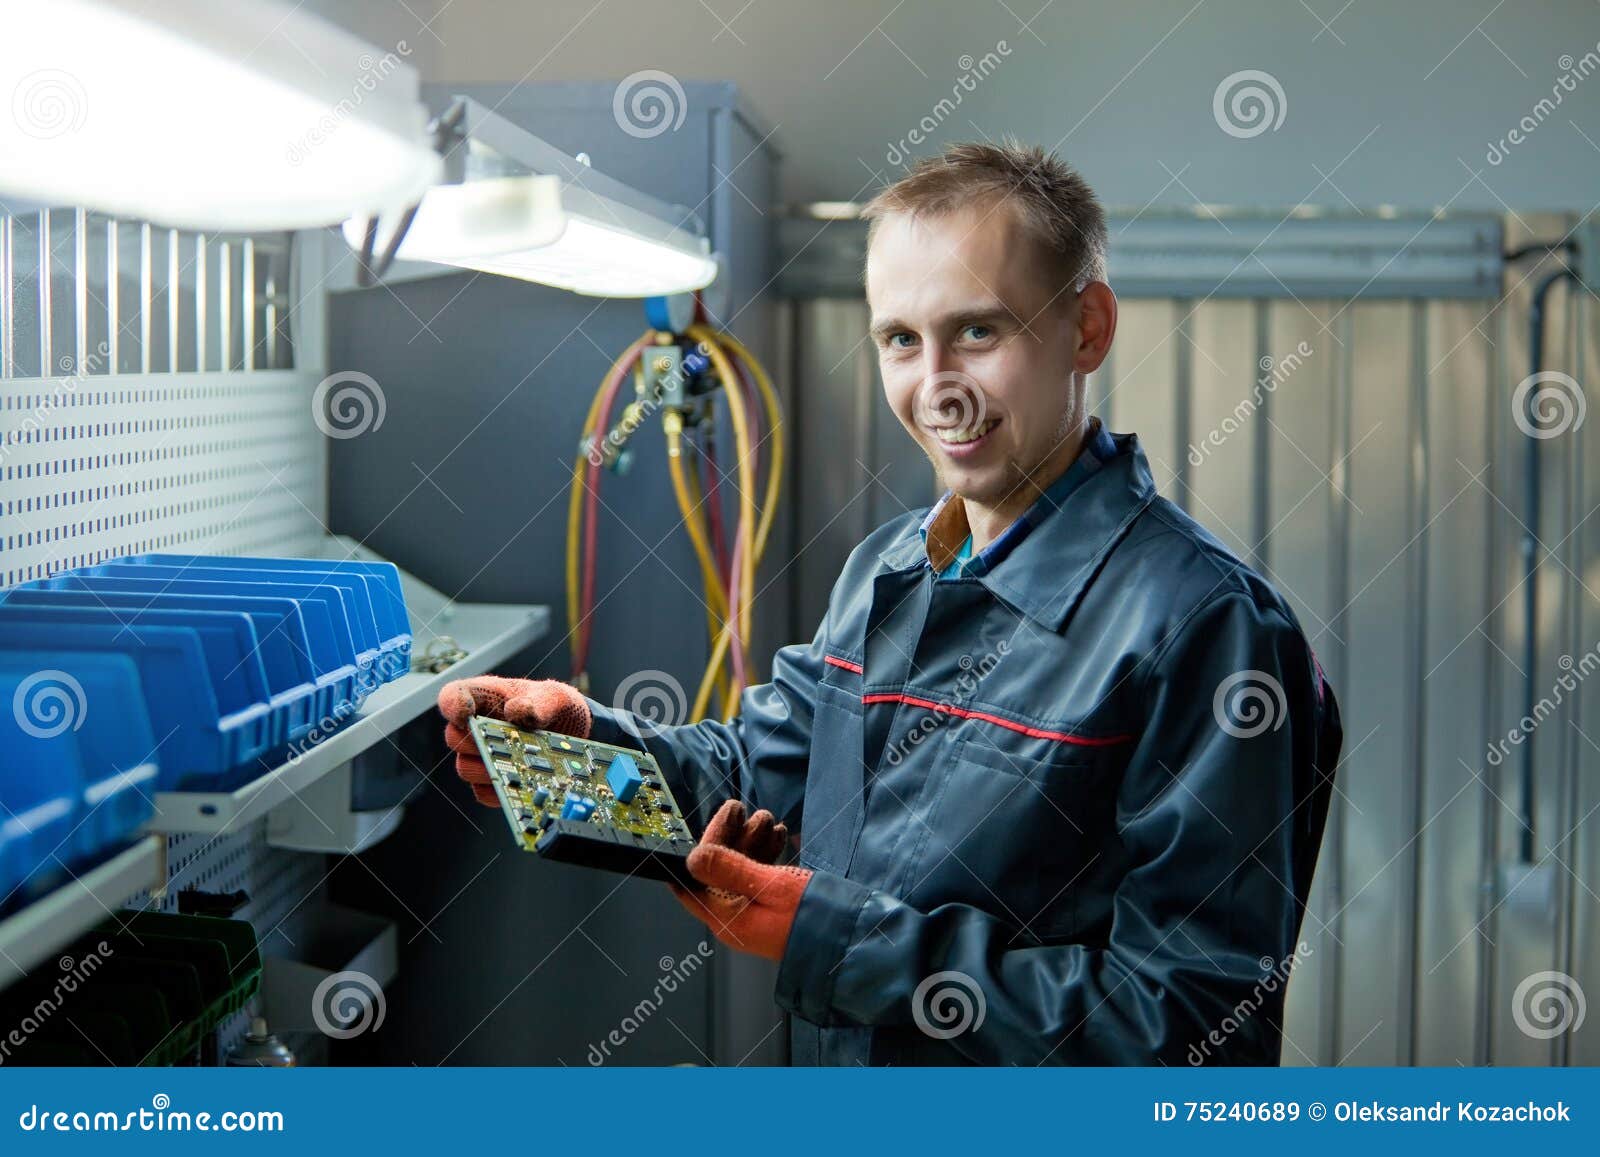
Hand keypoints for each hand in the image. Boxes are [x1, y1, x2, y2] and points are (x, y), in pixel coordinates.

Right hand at [437, 675, 590, 806]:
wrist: (572, 734)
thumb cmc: (555, 708)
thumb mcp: (555, 697)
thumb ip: (538, 701)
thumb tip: (517, 711)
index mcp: (484, 697)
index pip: (452, 696)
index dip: (453, 706)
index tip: (467, 715)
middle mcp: (476, 727)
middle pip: (454, 738)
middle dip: (477, 742)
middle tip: (503, 743)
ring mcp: (481, 755)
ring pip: (465, 768)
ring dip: (487, 768)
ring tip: (517, 765)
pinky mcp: (492, 779)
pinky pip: (483, 792)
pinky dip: (501, 788)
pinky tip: (521, 782)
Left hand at [669, 800, 810, 961]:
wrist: (849, 939)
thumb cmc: (812, 917)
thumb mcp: (769, 886)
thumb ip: (730, 869)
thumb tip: (693, 858)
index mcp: (726, 919)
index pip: (693, 883)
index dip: (697, 849)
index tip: (710, 822)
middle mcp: (733, 918)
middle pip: (717, 871)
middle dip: (728, 837)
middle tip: (740, 809)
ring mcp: (751, 913)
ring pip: (738, 870)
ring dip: (749, 842)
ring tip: (766, 819)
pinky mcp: (768, 908)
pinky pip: (756, 878)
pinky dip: (763, 856)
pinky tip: (777, 836)